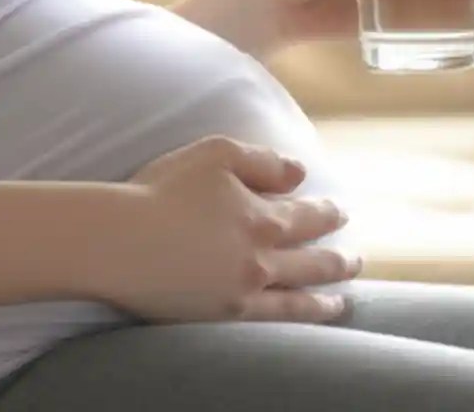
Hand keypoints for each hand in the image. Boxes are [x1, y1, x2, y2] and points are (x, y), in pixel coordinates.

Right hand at [109, 137, 358, 322]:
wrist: (118, 240)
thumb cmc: (161, 190)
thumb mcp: (216, 153)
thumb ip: (263, 161)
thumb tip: (300, 175)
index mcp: (263, 216)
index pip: (307, 216)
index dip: (327, 214)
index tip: (340, 214)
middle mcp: (262, 257)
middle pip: (312, 259)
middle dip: (338, 259)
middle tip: (355, 260)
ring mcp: (245, 291)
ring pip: (300, 297)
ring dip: (327, 295)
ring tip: (343, 299)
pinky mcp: (223, 316)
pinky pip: (271, 321)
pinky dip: (297, 319)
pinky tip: (305, 320)